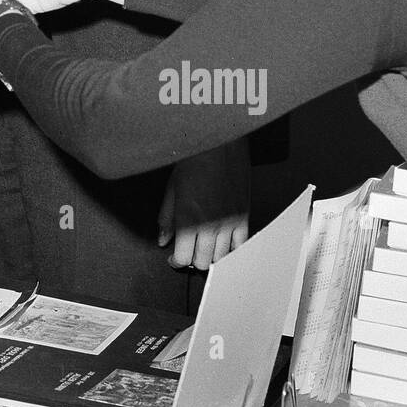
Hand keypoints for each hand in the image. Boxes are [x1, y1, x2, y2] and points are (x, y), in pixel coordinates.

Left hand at [157, 141, 249, 270]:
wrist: (219, 144)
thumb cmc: (194, 160)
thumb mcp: (172, 189)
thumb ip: (166, 218)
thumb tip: (163, 238)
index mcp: (188, 220)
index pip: (183, 257)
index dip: (176, 261)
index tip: (174, 258)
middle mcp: (210, 226)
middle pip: (203, 262)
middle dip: (193, 260)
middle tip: (188, 252)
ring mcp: (229, 223)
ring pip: (222, 258)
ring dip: (211, 256)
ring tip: (204, 247)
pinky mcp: (244, 217)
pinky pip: (240, 245)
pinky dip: (231, 250)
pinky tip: (223, 244)